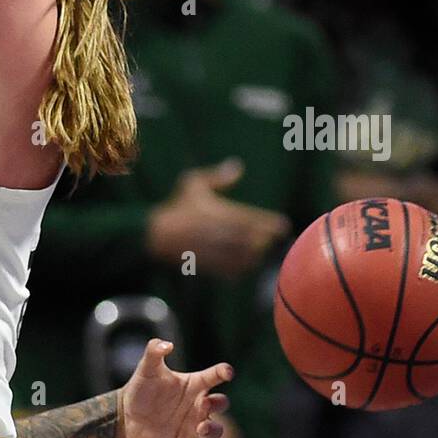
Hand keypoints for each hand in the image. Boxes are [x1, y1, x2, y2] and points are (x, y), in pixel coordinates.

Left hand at [121, 339, 233, 437]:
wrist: (126, 415)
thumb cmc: (140, 388)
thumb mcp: (146, 369)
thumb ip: (154, 352)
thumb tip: (167, 344)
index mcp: (193, 384)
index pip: (214, 376)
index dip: (223, 372)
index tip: (227, 372)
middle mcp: (198, 404)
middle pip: (221, 404)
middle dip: (219, 403)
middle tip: (203, 402)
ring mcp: (193, 424)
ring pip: (215, 429)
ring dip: (214, 429)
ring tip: (202, 427)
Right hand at [146, 158, 290, 278]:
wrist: (153, 234)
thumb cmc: (175, 207)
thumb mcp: (192, 184)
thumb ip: (217, 177)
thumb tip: (238, 167)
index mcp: (216, 213)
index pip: (250, 219)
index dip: (270, 224)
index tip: (283, 226)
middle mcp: (216, 233)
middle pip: (250, 240)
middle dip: (265, 240)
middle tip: (273, 239)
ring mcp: (212, 251)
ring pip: (242, 257)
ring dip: (255, 256)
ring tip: (261, 252)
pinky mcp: (206, 265)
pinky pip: (229, 271)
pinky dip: (241, 269)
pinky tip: (246, 265)